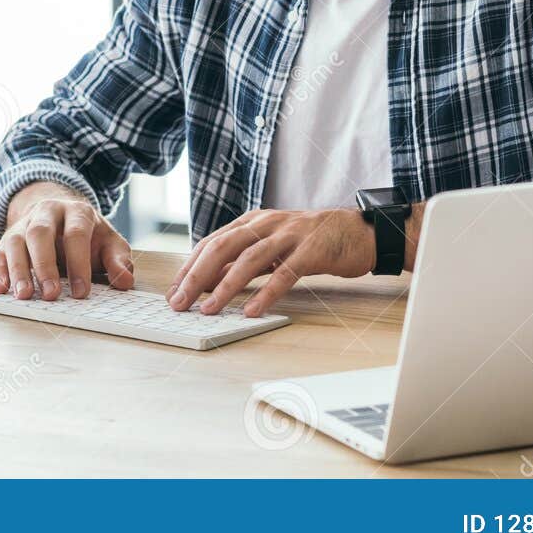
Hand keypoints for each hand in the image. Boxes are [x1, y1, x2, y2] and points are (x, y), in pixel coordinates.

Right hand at [0, 180, 133, 300]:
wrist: (59, 214)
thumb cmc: (87, 235)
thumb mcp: (108, 242)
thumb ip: (118, 260)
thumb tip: (124, 281)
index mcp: (76, 212)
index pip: (76, 234)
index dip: (79, 263)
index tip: (82, 292)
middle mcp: (47, 213)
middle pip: (40, 233)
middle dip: (45, 265)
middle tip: (51, 295)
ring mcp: (24, 225)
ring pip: (15, 242)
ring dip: (18, 270)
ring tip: (24, 296)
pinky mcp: (8, 239)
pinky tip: (2, 289)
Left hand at [166, 208, 376, 317]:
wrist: (359, 232)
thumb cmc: (311, 242)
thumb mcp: (272, 245)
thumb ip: (243, 259)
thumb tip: (208, 282)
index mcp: (253, 221)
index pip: (212, 243)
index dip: (189, 267)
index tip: (173, 292)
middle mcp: (267, 224)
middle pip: (223, 247)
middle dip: (197, 276)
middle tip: (179, 302)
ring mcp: (289, 235)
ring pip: (249, 260)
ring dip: (225, 287)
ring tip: (208, 310)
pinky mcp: (312, 250)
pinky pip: (284, 273)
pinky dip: (265, 293)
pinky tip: (251, 311)